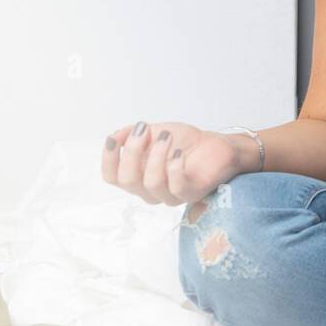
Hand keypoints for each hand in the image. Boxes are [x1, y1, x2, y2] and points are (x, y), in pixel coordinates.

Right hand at [103, 121, 255, 205]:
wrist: (217, 146)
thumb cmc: (186, 142)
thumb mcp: (155, 131)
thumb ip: (133, 134)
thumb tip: (116, 135)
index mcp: (137, 177)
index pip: (112, 177)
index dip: (108, 159)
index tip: (114, 138)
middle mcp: (150, 190)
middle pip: (127, 180)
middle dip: (132, 152)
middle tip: (144, 130)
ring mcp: (170, 195)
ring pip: (151, 184)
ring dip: (156, 155)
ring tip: (166, 136)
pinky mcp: (191, 194)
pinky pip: (176, 188)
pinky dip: (175, 168)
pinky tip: (179, 153)